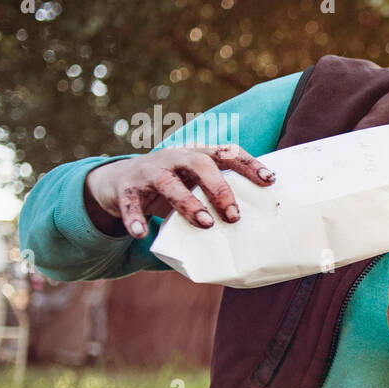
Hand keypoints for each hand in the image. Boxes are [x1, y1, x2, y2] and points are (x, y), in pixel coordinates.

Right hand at [84, 144, 275, 237]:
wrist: (118, 181)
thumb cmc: (171, 187)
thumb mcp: (194, 186)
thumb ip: (215, 200)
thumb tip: (250, 232)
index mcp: (196, 155)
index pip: (227, 153)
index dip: (249, 164)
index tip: (270, 180)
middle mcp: (174, 158)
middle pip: (199, 163)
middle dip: (219, 188)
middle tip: (234, 216)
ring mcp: (148, 171)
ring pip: (168, 183)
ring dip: (188, 203)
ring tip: (205, 224)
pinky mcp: (125, 188)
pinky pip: (130, 202)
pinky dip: (135, 218)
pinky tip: (141, 234)